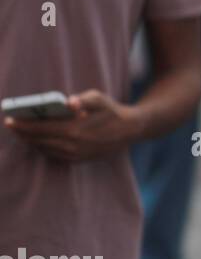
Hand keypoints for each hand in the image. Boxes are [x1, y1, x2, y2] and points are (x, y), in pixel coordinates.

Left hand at [2, 89, 139, 161]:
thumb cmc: (111, 110)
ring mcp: (76, 155)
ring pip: (45, 149)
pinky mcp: (79, 160)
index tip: (9, 120)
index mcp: (74, 130)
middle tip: (11, 125)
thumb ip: (82, 99)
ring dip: (31, 141)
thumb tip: (69, 102)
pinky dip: (43, 148)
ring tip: (21, 133)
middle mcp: (73, 145)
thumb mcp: (99, 98)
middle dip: (23, 133)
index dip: (22, 125)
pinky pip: (55, 155)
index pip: (40, 128)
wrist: (130, 130)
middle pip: (39, 140)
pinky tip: (37, 141)